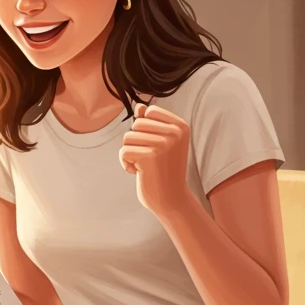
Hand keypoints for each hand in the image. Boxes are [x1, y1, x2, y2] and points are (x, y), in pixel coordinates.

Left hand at [119, 100, 191, 218]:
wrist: (171, 199)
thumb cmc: (164, 170)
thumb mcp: (162, 143)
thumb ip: (151, 123)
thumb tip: (139, 106)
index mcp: (181, 126)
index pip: (149, 111)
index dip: (144, 128)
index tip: (154, 144)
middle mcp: (174, 133)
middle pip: (136, 123)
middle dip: (136, 141)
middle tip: (149, 158)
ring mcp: (163, 144)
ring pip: (128, 137)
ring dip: (130, 153)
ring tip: (144, 165)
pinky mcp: (149, 157)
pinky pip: (123, 151)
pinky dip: (126, 163)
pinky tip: (138, 172)